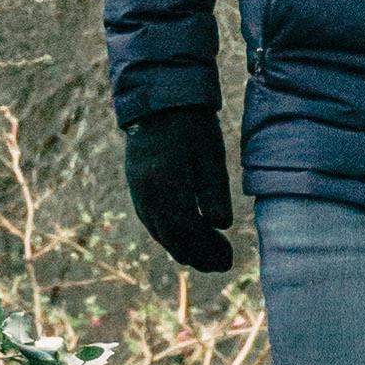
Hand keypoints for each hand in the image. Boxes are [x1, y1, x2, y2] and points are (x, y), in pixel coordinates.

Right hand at [122, 104, 236, 272]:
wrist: (157, 100)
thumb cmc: (191, 124)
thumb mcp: (210, 154)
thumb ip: (215, 191)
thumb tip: (222, 226)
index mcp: (167, 184)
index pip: (189, 229)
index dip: (208, 249)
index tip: (229, 258)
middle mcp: (147, 193)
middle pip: (172, 237)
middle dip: (198, 255)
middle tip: (222, 265)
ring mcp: (137, 191)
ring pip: (159, 232)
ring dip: (183, 249)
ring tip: (206, 258)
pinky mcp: (136, 187)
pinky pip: (151, 221)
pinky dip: (169, 235)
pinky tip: (184, 239)